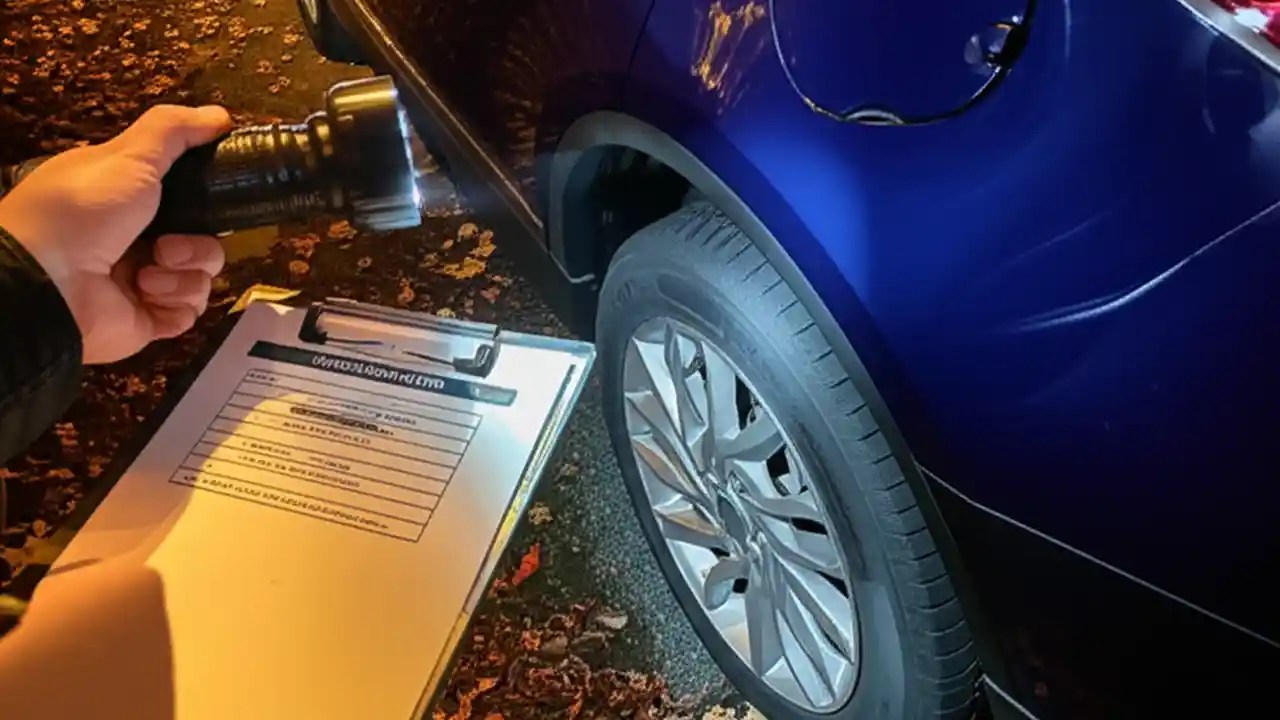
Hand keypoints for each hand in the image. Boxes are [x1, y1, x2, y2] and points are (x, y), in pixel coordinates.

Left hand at [0, 105, 232, 364]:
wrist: (45, 280)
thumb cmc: (81, 210)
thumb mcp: (127, 156)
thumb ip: (174, 131)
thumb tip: (222, 115)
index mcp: (129, 201)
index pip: (188, 199)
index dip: (204, 200)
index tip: (212, 197)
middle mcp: (138, 241)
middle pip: (205, 240)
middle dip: (197, 243)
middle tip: (167, 244)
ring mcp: (145, 283)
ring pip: (202, 278)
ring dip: (183, 272)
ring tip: (148, 272)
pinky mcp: (150, 319)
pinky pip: (190, 312)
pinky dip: (173, 301)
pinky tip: (145, 294)